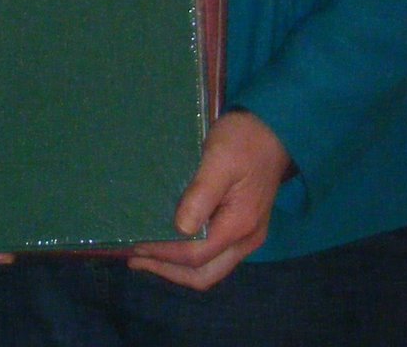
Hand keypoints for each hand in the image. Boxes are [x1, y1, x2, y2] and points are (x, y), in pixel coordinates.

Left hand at [128, 111, 291, 289]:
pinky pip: (214, 253)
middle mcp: (246, 239)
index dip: (164, 255)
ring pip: (210, 267)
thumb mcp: (218, 161)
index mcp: (239, 225)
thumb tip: (181, 228)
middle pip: (205, 274)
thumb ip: (201, 195)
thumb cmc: (243, 142)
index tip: (135, 247)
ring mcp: (246, 236)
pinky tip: (169, 241)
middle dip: (168, 271)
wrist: (272, 132)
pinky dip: (189, 255)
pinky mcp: (241, 227)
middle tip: (134, 260)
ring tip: (145, 255)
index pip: (196, 255)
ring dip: (177, 266)